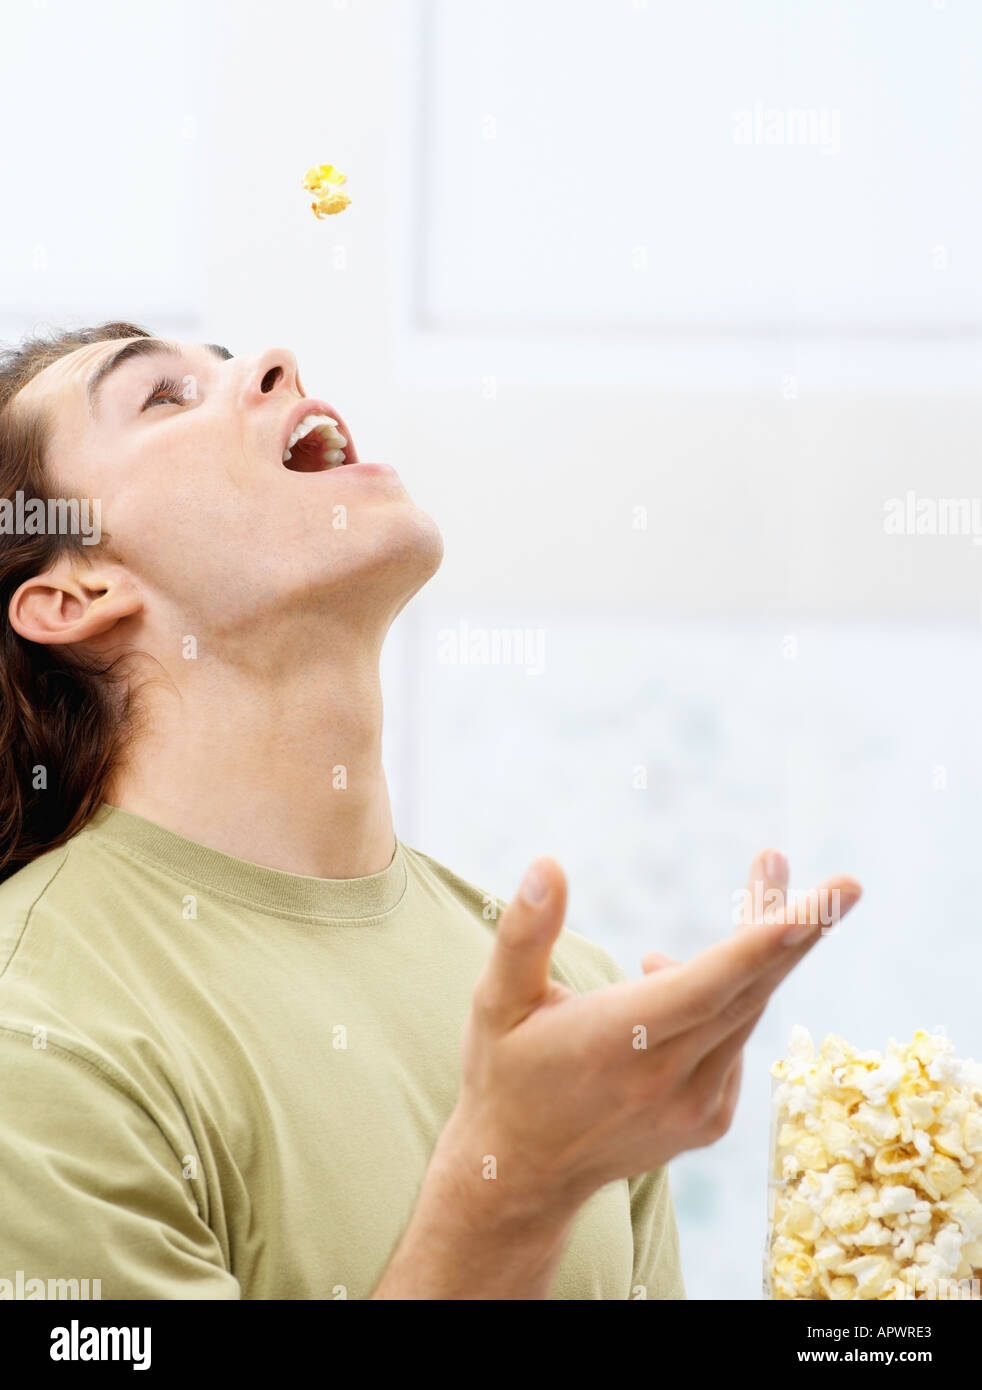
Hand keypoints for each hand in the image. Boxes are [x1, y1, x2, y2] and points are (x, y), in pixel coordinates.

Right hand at [445, 849, 860, 1218]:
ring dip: (768, 949)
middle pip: (750, 990)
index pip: (707, 985)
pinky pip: (738, 1043)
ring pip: (750, 1012)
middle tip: (844, 883)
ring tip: (766, 875)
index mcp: (617, 1042)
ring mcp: (696, 1105)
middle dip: (795, 927)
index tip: (813, 905)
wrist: (522, 1174)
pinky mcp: (709, 1120)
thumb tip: (548, 864)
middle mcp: (668, 1079)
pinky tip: (677, 977)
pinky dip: (731, 998)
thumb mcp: (497, 1000)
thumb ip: (524, 933)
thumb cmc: (506, 1073)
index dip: (762, 942)